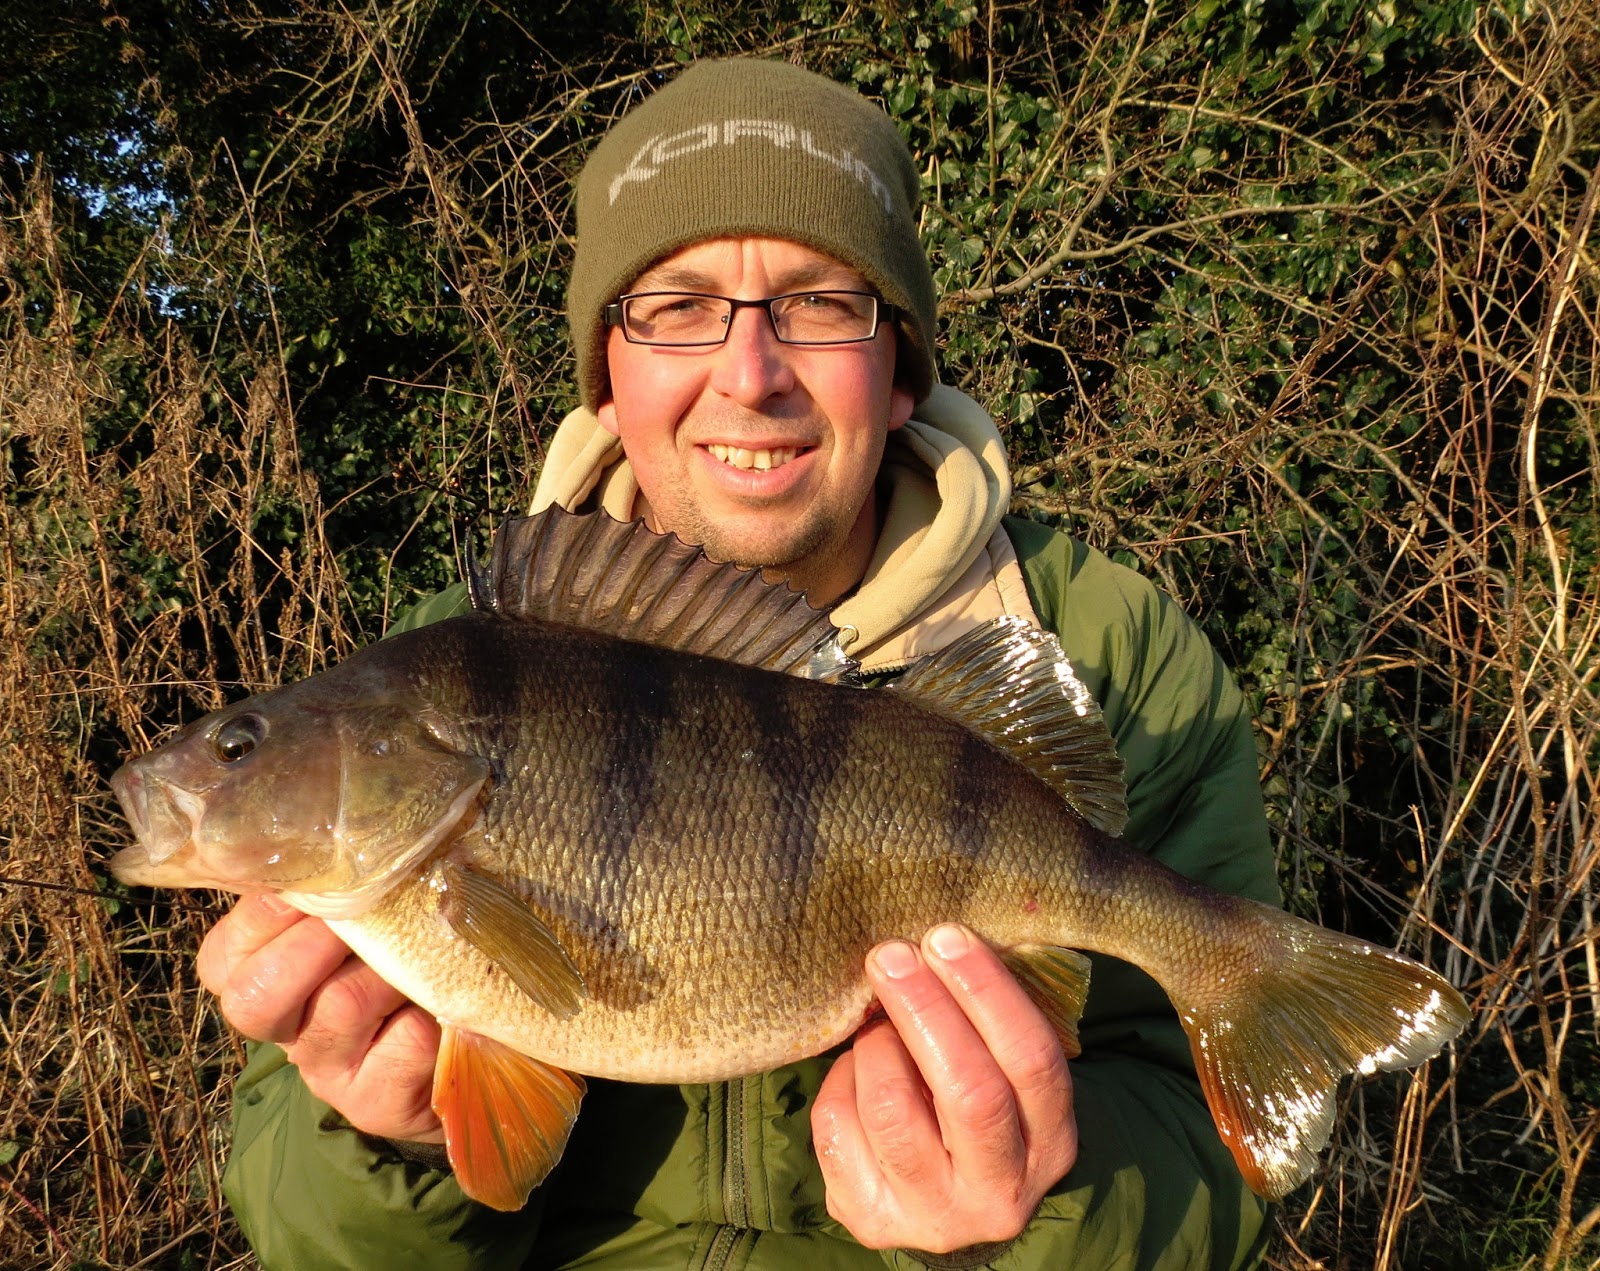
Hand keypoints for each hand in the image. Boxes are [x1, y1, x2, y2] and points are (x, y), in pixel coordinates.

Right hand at [197, 893, 443, 1143]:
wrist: (465, 1039)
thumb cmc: (404, 950)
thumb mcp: (364, 910)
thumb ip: (335, 881)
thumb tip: (323, 828)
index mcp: (259, 978)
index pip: (223, 956)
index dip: (266, 912)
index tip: (319, 874)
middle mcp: (283, 1028)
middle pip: (255, 996)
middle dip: (312, 942)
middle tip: (361, 912)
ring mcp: (325, 1071)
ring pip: (339, 1006)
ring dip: (387, 967)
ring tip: (419, 952)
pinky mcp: (376, 1103)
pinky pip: (404, 1044)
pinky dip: (430, 1013)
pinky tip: (442, 1005)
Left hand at [811, 923, 1076, 1253]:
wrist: (944, 1197)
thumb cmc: (974, 1097)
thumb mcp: (1002, 1069)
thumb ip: (984, 1018)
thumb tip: (935, 939)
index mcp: (1051, 1142)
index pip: (1033, 1061)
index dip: (987, 991)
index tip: (945, 936)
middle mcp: (1000, 1191)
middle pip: (969, 1091)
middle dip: (925, 1009)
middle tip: (890, 954)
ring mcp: (934, 1215)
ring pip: (892, 1110)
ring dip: (877, 1046)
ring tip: (876, 1023)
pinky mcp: (870, 1219)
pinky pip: (838, 1130)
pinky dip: (839, 1081)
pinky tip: (856, 1071)